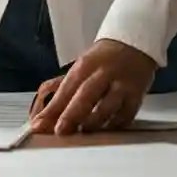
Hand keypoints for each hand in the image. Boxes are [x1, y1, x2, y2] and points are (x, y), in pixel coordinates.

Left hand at [29, 39, 156, 134]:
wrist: (135, 44)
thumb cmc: (103, 60)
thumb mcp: (80, 68)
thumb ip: (61, 92)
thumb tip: (41, 115)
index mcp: (85, 65)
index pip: (65, 89)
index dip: (52, 109)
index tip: (40, 125)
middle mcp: (103, 74)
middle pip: (86, 95)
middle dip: (71, 115)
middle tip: (60, 131)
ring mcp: (122, 85)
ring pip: (107, 107)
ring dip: (93, 122)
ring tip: (82, 132)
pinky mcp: (136, 96)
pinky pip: (125, 115)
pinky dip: (114, 125)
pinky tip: (104, 130)